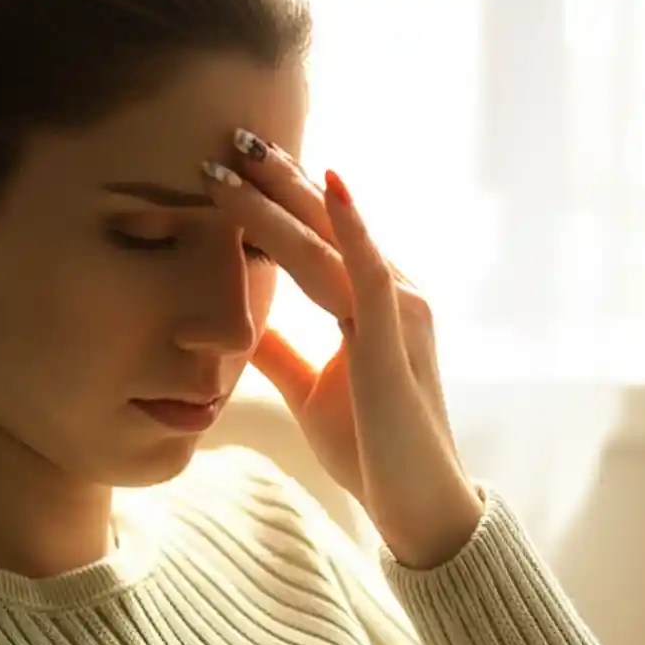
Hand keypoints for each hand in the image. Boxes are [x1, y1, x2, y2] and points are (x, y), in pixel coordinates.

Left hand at [200, 129, 482, 569]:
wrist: (413, 506)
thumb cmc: (370, 448)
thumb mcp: (310, 389)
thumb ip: (281, 351)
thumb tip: (244, 324)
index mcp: (370, 304)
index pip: (316, 240)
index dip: (277, 201)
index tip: (231, 168)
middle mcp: (392, 295)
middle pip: (325, 225)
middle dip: (277, 180)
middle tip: (232, 138)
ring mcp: (398, 313)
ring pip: (332, 240)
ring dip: (287, 195)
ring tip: (244, 155)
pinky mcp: (395, 340)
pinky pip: (371, 271)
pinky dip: (350, 226)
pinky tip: (329, 184)